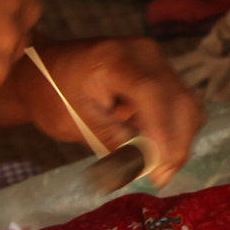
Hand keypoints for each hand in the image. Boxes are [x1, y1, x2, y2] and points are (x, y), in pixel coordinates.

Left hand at [18, 37, 201, 184]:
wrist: (42, 68)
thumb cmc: (50, 96)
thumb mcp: (75, 124)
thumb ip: (115, 143)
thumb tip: (149, 168)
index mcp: (113, 60)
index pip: (152, 93)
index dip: (163, 132)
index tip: (161, 168)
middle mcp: (143, 52)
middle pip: (179, 99)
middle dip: (177, 144)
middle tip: (162, 177)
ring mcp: (155, 59)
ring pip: (186, 103)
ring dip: (180, 139)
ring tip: (162, 169)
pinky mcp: (159, 70)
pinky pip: (179, 102)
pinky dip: (175, 129)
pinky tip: (161, 152)